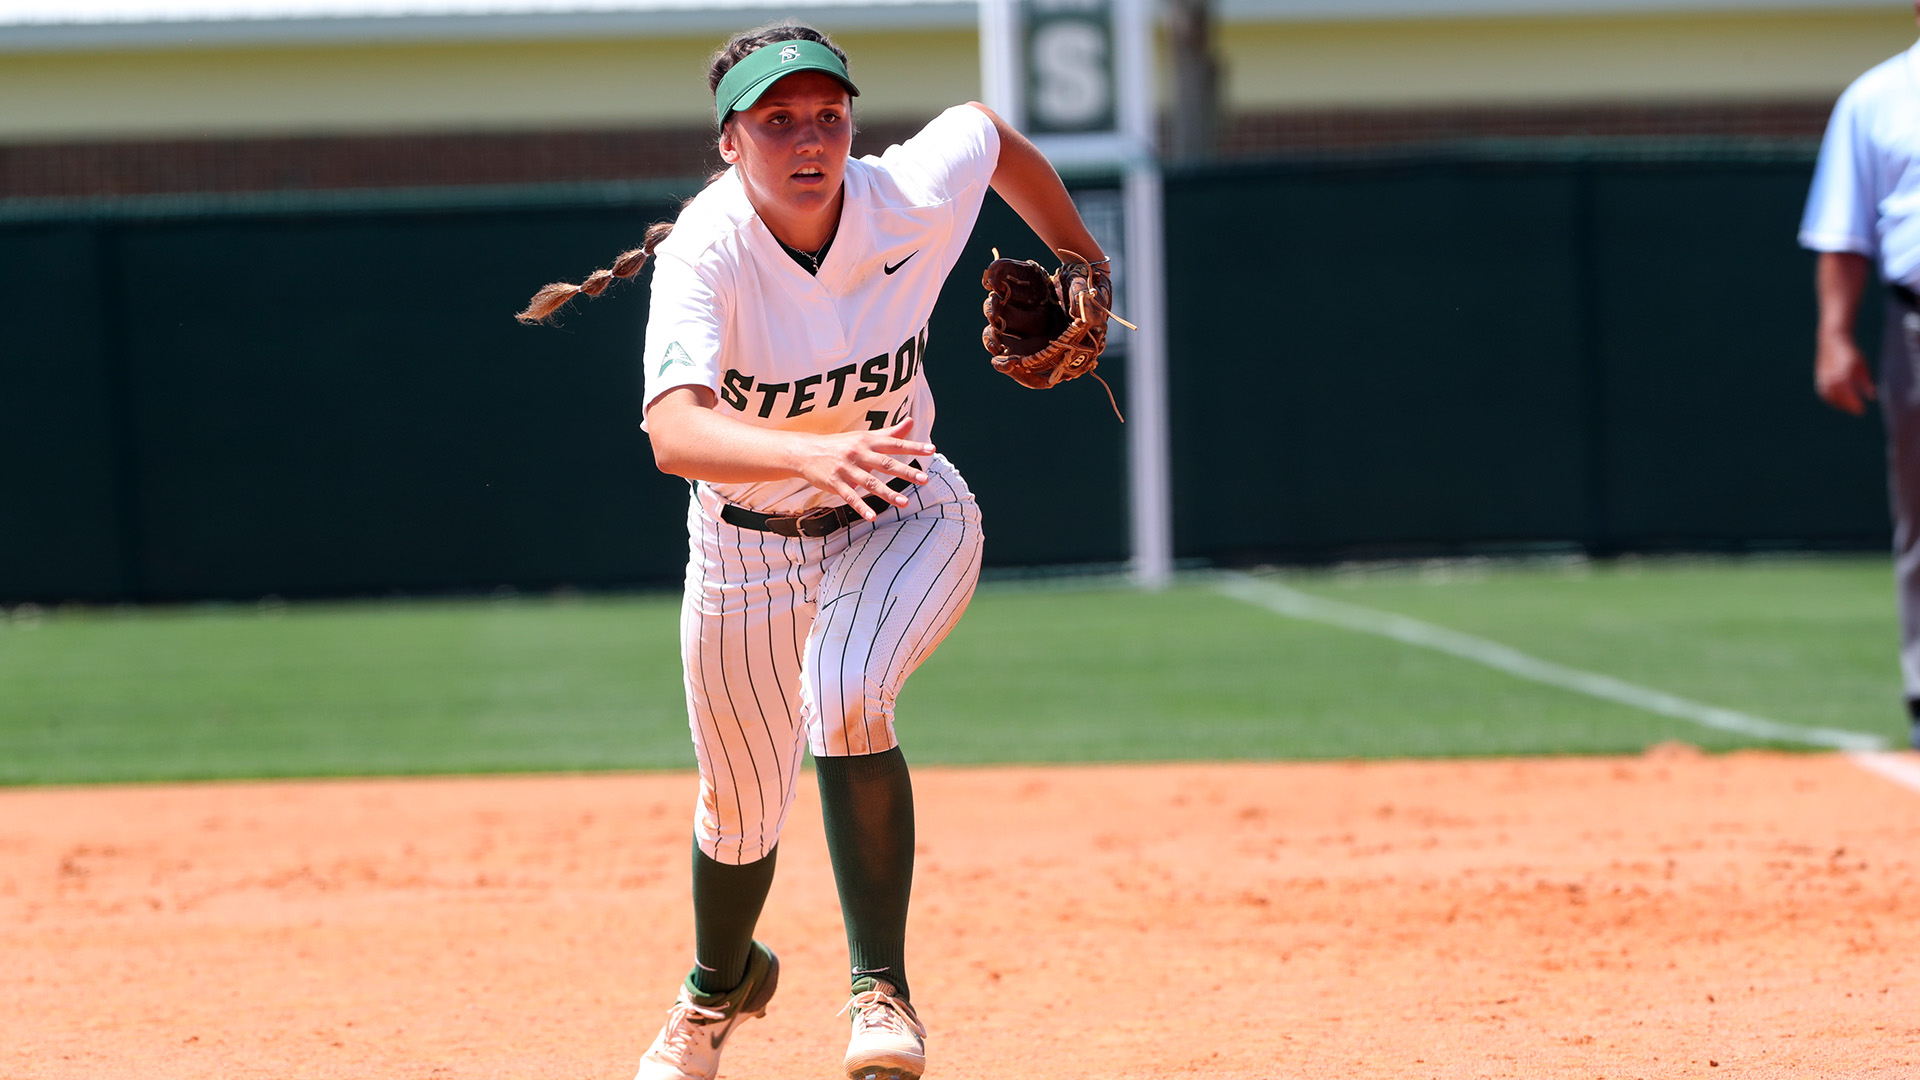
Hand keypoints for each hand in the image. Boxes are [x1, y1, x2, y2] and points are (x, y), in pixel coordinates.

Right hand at [794, 418, 933, 519]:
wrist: (806, 451)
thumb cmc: (841, 444)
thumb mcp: (864, 436)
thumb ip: (889, 433)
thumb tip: (911, 421)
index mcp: (868, 441)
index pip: (894, 443)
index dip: (913, 446)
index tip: (932, 450)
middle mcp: (859, 453)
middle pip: (885, 463)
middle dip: (906, 471)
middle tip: (924, 479)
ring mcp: (846, 469)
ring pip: (870, 482)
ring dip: (888, 493)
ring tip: (905, 503)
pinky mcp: (835, 483)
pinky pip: (850, 496)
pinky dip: (861, 507)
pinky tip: (872, 516)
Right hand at [1816, 333, 1876, 414]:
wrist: (1832, 341)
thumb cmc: (1851, 353)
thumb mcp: (1862, 366)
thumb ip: (1866, 382)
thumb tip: (1872, 397)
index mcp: (1844, 376)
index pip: (1849, 396)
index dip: (1856, 406)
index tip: (1862, 411)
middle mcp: (1832, 379)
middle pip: (1840, 399)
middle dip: (1849, 407)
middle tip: (1858, 411)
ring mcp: (1823, 379)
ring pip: (1830, 398)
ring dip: (1839, 405)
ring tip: (1848, 407)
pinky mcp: (1819, 379)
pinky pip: (1824, 394)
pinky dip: (1831, 400)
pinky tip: (1839, 401)